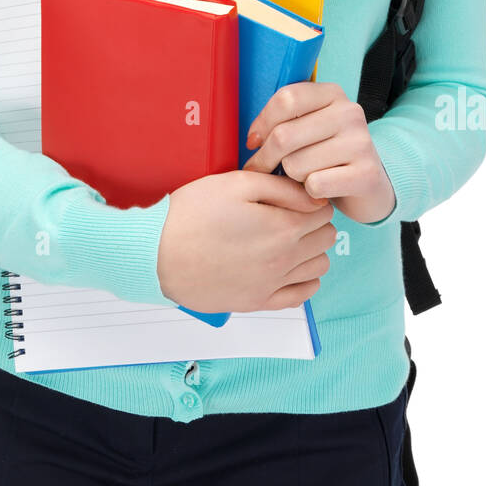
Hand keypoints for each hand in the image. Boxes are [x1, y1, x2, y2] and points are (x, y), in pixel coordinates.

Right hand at [157, 170, 336, 314]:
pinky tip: (287, 265)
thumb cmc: (192, 214)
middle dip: (314, 222)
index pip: (324, 211)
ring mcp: (272, 285)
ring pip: (319, 266)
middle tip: (290, 212)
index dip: (311, 197)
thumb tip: (314, 198)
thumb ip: (282, 188)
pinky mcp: (258, 302)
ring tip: (287, 237)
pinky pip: (302, 295)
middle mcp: (284, 260)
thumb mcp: (237, 183)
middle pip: (326, 238)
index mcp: (282, 227)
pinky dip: (304, 279)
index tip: (295, 194)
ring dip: (312, 249)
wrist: (158, 253)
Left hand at [242, 82, 396, 225]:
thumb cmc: (326, 155)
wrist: (369, 185)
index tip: (253, 141)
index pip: (286, 99)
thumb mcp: (309, 128)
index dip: (262, 123)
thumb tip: (252, 140)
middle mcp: (349, 113)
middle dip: (265, 157)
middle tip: (262, 169)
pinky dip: (309, 193)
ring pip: (296, 164)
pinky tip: (318, 192)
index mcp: (332, 94)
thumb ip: (284, 121)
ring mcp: (360, 142)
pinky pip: (315, 185)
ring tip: (304, 177)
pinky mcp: (366, 174)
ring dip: (292, 177)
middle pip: (285, 135)